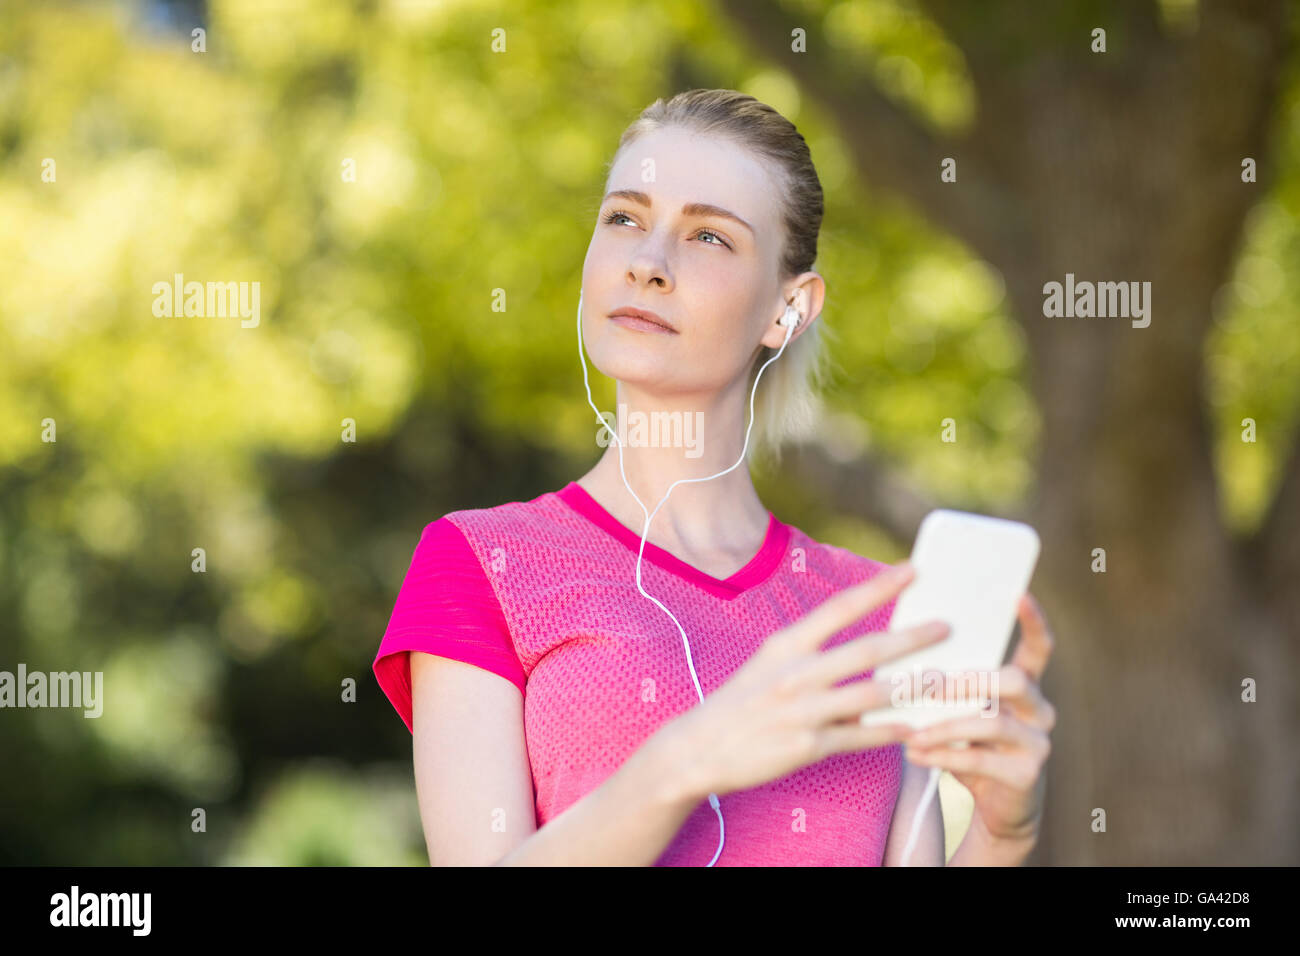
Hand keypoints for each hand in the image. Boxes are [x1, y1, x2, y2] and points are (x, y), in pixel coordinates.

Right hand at [657, 561, 951, 801]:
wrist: (698, 748)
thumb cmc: (740, 703)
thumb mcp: (769, 666)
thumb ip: (812, 658)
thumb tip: (861, 661)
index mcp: (786, 644)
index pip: (840, 607)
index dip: (878, 588)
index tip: (912, 570)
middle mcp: (796, 672)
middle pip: (868, 650)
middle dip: (913, 637)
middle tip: (947, 626)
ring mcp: (802, 710)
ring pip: (872, 695)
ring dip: (912, 688)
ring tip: (945, 681)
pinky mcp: (806, 746)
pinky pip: (860, 737)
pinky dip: (889, 733)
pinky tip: (914, 729)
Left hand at [901, 593, 1056, 843]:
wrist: (994, 807)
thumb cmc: (969, 745)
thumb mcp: (960, 711)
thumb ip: (948, 684)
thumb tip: (904, 650)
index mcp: (1024, 686)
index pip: (1038, 648)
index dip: (1033, 622)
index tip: (1019, 594)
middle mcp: (1040, 710)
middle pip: (1014, 680)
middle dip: (966, 680)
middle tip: (928, 685)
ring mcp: (1038, 743)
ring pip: (992, 720)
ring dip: (944, 725)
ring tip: (910, 732)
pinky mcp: (1027, 775)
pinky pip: (981, 758)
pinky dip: (943, 755)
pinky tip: (915, 753)